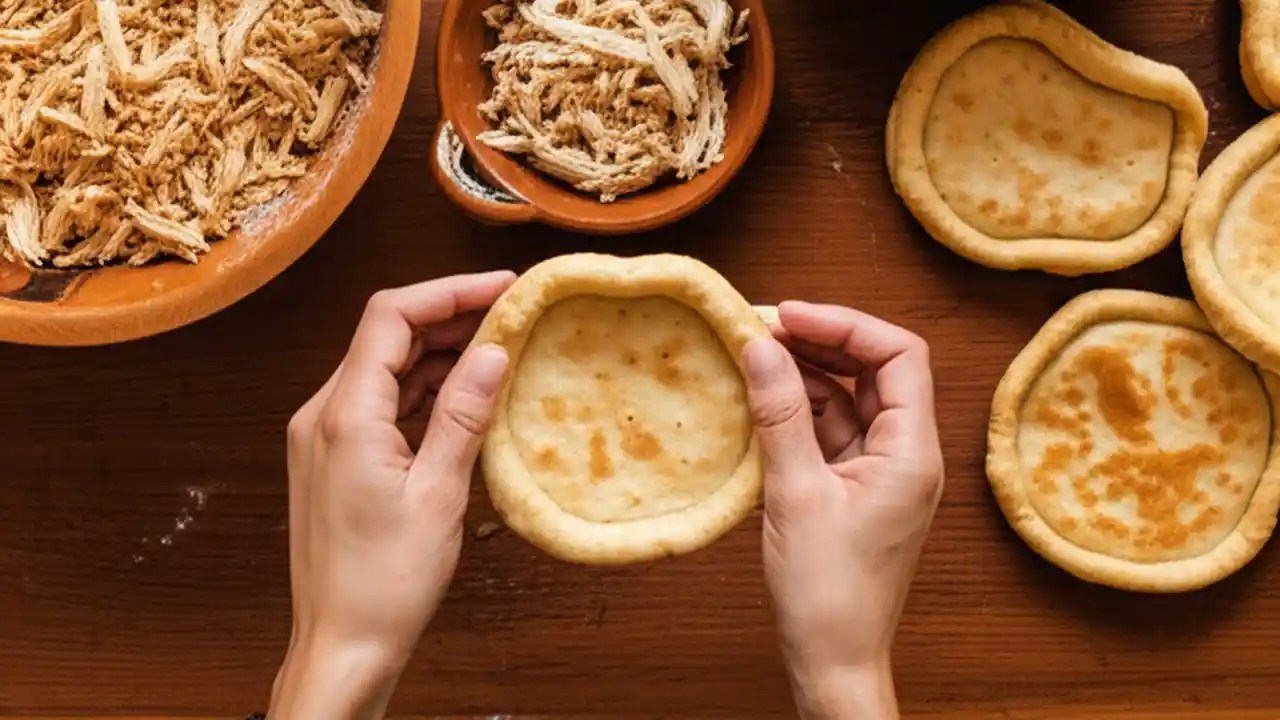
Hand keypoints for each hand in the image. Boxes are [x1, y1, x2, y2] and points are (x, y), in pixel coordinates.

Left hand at [269, 271, 515, 719]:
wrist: (341, 646)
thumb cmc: (386, 582)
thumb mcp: (439, 493)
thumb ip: (464, 414)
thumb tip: (493, 351)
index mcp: (344, 415)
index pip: (391, 317)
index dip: (449, 291)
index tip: (502, 287)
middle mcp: (323, 415)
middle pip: (387, 337)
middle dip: (451, 318)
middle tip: (513, 314)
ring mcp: (324, 438)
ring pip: (385, 370)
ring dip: (440, 355)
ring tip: (500, 350)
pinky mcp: (334, 460)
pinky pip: (380, 404)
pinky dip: (423, 392)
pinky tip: (466, 397)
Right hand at [741, 301, 943, 719]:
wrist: (833, 661)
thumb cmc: (827, 591)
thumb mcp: (794, 492)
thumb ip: (779, 413)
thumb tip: (758, 345)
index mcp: (913, 452)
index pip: (899, 356)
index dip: (845, 325)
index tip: (788, 316)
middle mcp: (906, 454)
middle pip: (876, 371)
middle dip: (822, 342)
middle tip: (762, 328)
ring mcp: (881, 471)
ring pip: (849, 399)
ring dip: (805, 374)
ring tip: (753, 356)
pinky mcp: (856, 488)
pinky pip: (831, 431)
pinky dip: (798, 410)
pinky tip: (761, 398)